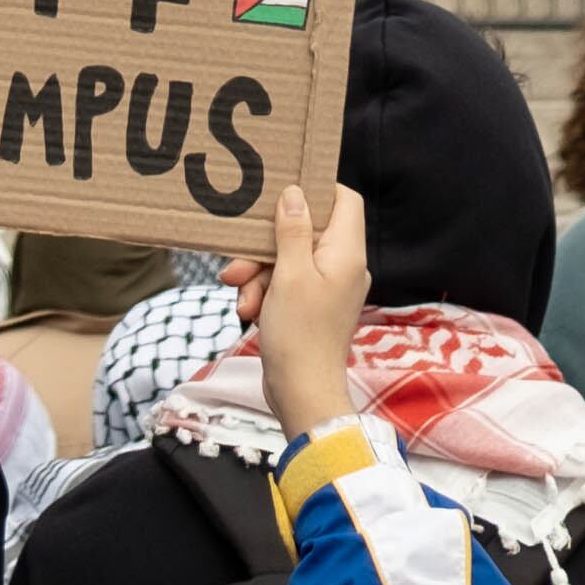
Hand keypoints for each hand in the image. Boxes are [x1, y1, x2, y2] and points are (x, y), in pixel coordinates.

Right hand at [230, 181, 373, 435]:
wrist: (302, 394)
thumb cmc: (299, 335)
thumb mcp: (289, 274)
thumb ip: (292, 230)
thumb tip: (296, 192)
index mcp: (347, 253)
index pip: (345, 200)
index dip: (316, 190)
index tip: (281, 194)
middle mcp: (343, 266)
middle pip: (305, 232)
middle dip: (266, 247)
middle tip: (237, 265)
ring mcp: (329, 287)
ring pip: (289, 259)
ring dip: (259, 274)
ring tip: (242, 300)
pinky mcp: (313, 306)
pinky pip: (287, 284)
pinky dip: (265, 293)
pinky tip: (248, 311)